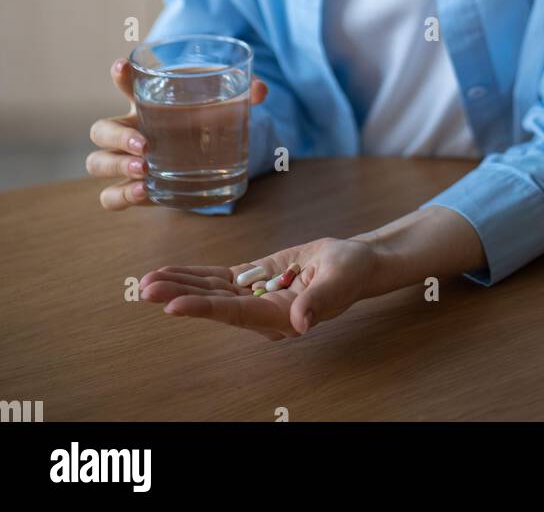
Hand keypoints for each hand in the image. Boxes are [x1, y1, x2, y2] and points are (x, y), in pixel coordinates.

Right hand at [86, 57, 268, 209]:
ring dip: (116, 167)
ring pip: (97, 162)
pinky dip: (122, 196)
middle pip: (101, 129)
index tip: (122, 66)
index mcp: (147, 101)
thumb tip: (260, 90)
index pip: (126, 83)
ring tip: (144, 170)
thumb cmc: (205, 118)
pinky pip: (110, 196)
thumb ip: (242, 93)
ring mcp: (127, 161)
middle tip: (144, 145)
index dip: (121, 75)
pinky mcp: (133, 189)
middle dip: (117, 136)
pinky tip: (144, 193)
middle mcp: (130, 129)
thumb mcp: (221, 102)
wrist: (204, 153)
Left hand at [138, 237, 378, 340]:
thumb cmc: (350, 273)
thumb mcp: (338, 282)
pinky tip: (173, 272)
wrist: (355, 264)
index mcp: (279, 317)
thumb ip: (318, 301)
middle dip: (179, 296)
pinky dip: (196, 275)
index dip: (204, 309)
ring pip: (211, 291)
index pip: (234, 314)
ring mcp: (254, 295)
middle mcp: (260, 312)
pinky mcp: (254, 279)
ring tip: (147, 281)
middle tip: (145, 289)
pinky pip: (219, 278)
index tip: (172, 307)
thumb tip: (300, 323)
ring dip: (181, 285)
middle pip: (213, 304)